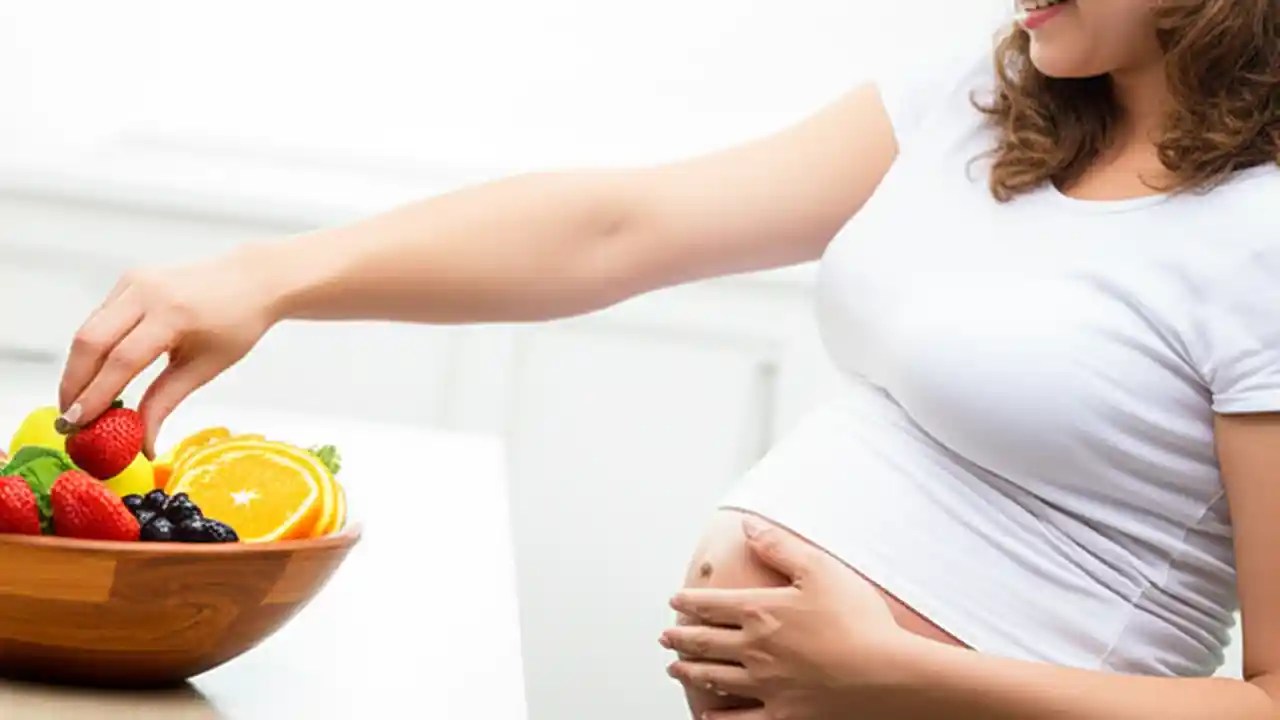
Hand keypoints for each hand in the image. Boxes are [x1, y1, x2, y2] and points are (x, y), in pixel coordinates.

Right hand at [58, 246, 281, 454]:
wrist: (251, 279)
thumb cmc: (236, 323)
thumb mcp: (205, 367)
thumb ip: (165, 402)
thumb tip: (142, 442)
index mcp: (174, 313)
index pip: (123, 359)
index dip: (97, 395)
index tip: (80, 425)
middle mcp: (148, 292)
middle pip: (91, 341)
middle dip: (74, 384)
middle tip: (70, 420)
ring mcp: (134, 281)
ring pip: (88, 329)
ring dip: (78, 369)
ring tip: (78, 404)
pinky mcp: (128, 280)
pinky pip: (99, 318)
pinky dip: (92, 349)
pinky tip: (94, 375)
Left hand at [662, 517, 915, 718]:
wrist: (887, 675)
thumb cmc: (858, 620)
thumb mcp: (819, 569)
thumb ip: (779, 546)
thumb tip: (747, 526)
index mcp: (761, 611)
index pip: (712, 604)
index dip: (689, 602)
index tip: (675, 601)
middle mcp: (755, 649)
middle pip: (706, 642)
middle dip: (681, 637)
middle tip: (665, 636)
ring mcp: (766, 685)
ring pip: (715, 677)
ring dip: (690, 672)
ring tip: (675, 669)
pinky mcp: (783, 715)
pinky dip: (719, 719)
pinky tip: (707, 717)